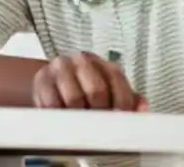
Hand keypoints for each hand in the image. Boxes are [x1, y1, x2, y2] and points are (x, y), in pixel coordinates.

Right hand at [32, 52, 147, 111]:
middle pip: (96, 90)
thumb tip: (142, 107)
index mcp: (102, 63)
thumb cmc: (85, 87)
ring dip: (79, 115)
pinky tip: (65, 117)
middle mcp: (81, 60)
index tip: (121, 119)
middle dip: (100, 112)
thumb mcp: (109, 89)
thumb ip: (129, 98)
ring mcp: (60, 68)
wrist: (52, 78)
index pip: (117, 80)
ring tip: (82, 121)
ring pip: (73, 98)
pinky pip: (52, 104)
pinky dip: (60, 115)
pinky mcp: (41, 80)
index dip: (122, 104)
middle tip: (100, 123)